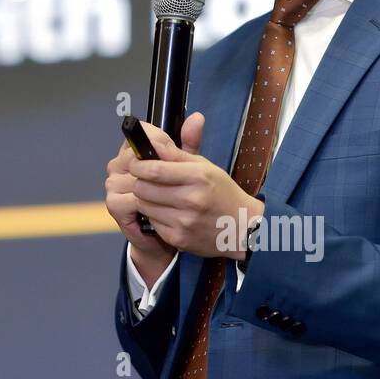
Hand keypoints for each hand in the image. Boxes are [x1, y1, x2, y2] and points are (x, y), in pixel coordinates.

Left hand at [126, 113, 262, 258]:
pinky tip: (167, 212)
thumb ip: (175, 152)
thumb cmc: (221, 192)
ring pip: (143, 205)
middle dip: (140, 181)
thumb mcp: (204, 166)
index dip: (138, 164)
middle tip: (147, 180)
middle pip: (142, 188)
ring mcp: (184, 222)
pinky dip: (154, 216)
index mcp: (198, 177)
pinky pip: (152, 222)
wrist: (242, 227)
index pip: (154, 169)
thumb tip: (150, 139)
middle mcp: (191, 200)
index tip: (136, 162)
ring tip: (159, 196)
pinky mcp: (178, 239)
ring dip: (146, 199)